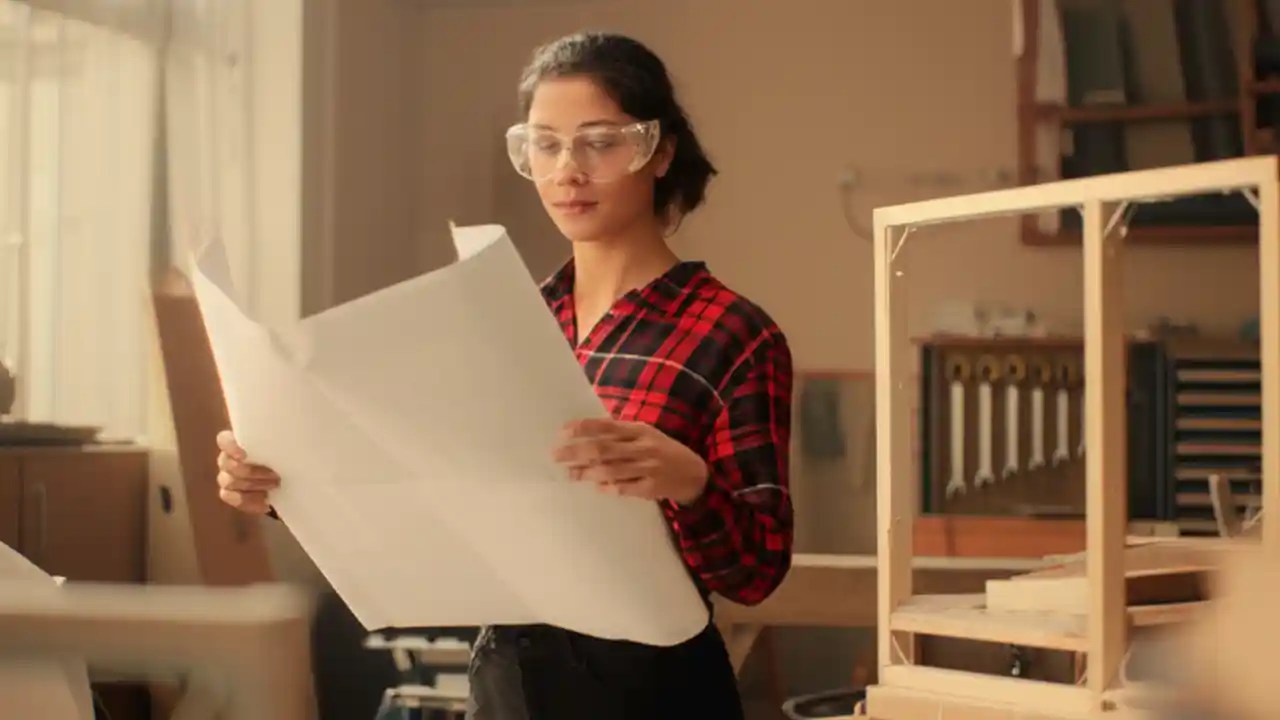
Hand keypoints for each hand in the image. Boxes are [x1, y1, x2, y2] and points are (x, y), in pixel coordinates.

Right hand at [215, 430, 280, 514]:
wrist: (292, 483)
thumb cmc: (288, 460)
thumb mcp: (287, 448)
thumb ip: (279, 443)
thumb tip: (288, 437)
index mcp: (238, 442)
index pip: (224, 440)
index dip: (230, 447)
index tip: (244, 455)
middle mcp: (228, 458)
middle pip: (226, 463)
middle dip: (251, 471)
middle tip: (275, 474)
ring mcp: (226, 477)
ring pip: (229, 481)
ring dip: (253, 484)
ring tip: (275, 485)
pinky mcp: (229, 495)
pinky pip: (230, 497)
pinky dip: (248, 499)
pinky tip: (265, 499)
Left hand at [552, 418, 708, 503]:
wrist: (695, 475)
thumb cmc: (665, 451)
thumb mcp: (647, 434)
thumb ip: (622, 433)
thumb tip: (589, 433)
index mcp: (641, 431)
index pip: (607, 426)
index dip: (584, 427)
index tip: (563, 430)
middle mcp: (643, 448)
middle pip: (603, 449)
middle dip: (576, 451)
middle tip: (556, 455)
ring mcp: (647, 469)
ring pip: (610, 470)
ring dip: (586, 472)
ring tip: (569, 473)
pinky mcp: (650, 488)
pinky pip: (623, 488)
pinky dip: (608, 487)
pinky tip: (595, 486)